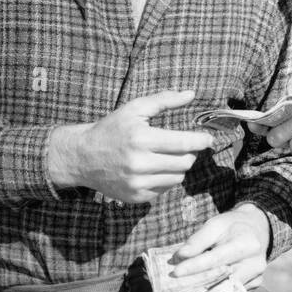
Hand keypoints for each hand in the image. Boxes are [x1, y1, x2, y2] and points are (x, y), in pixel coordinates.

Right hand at [48, 90, 212, 203]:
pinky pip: (165, 189)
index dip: (201, 141)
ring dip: (178, 166)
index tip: (208, 139)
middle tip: (183, 146)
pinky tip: (154, 169)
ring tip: (166, 157)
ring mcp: (137, 183)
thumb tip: (191, 94)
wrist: (83, 157)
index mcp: (141, 139)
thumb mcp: (134, 109)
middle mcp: (139, 163)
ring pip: (178, 177)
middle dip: (189, 153)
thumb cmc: (112, 129)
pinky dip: (165, 179)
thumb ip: (164, 100)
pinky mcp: (136, 197)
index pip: (183, 143)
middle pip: (185, 162)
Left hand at [171, 204, 270, 288]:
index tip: (175, 272)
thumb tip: (180, 256)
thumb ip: (198, 240)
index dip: (195, 267)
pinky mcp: (254, 285)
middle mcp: (255, 264)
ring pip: (225, 290)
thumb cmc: (233, 226)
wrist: (257, 229)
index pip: (216, 259)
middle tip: (174, 288)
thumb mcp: (216, 224)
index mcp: (247, 244)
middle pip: (221, 279)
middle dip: (197, 283)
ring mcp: (256, 277)